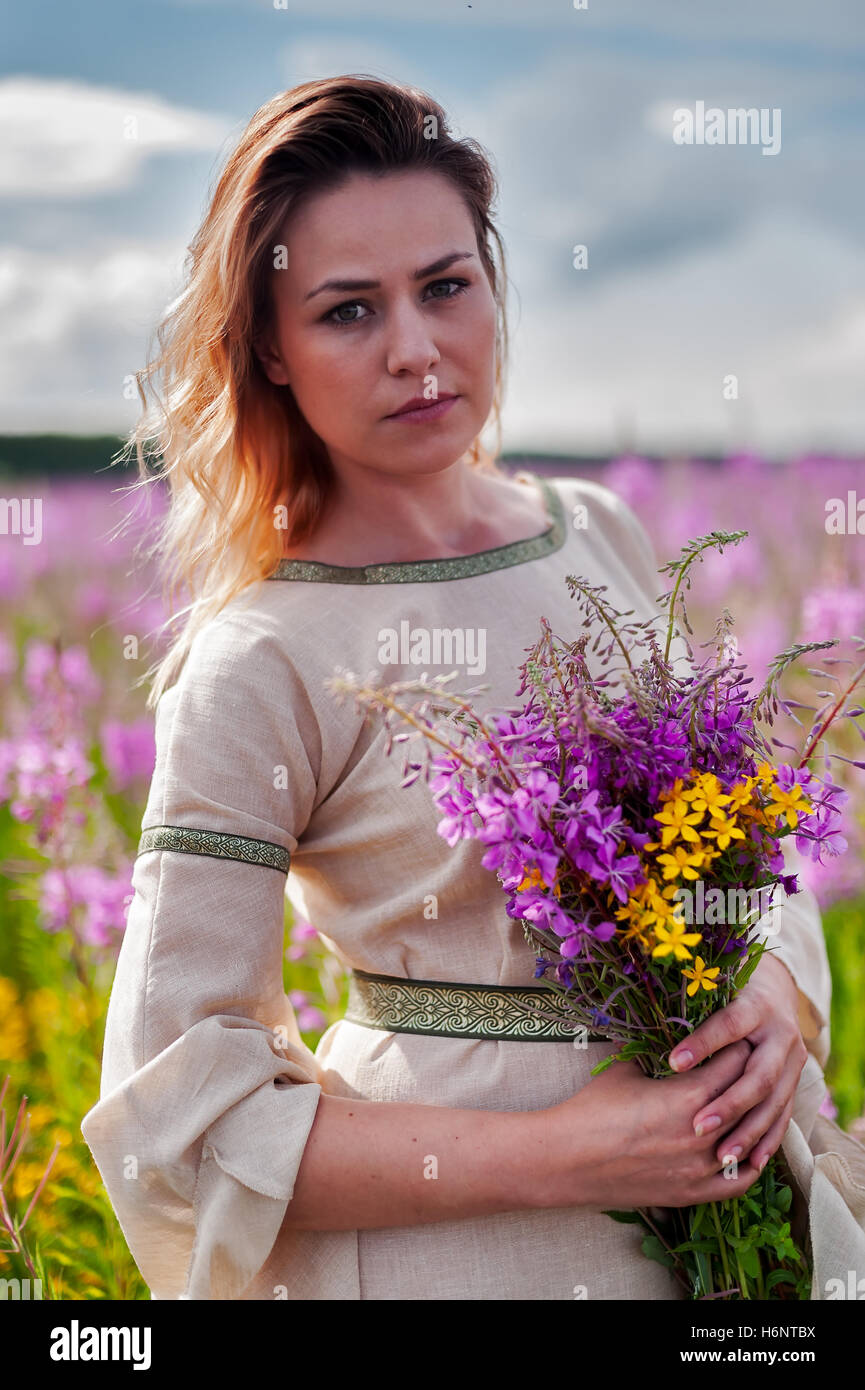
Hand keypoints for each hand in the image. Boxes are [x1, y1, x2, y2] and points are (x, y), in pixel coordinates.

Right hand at [544, 1039, 762, 1209]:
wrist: (569, 1158)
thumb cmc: (594, 1108)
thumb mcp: (625, 1068)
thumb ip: (653, 1050)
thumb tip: (662, 1031)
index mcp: (689, 1096)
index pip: (735, 1063)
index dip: (738, 1047)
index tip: (738, 1039)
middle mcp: (703, 1133)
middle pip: (747, 1099)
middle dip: (750, 1079)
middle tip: (750, 1066)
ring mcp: (700, 1168)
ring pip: (749, 1140)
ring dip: (753, 1120)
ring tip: (751, 1104)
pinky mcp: (693, 1193)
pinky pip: (738, 1183)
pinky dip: (750, 1166)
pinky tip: (751, 1152)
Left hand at [668, 951, 807, 1173]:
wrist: (775, 990)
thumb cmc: (727, 992)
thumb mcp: (708, 994)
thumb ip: (681, 1011)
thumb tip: (631, 1026)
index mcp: (755, 1005)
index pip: (729, 1025)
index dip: (702, 1044)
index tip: (673, 1062)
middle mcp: (780, 1033)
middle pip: (759, 1074)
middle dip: (730, 1104)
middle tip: (697, 1126)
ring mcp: (793, 1060)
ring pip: (774, 1102)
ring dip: (748, 1131)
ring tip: (721, 1156)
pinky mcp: (795, 1081)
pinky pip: (784, 1116)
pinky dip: (768, 1140)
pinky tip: (749, 1163)